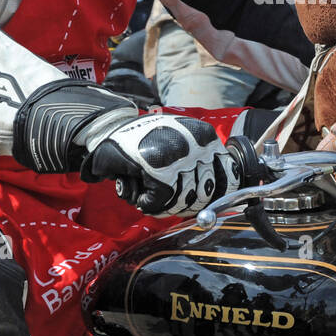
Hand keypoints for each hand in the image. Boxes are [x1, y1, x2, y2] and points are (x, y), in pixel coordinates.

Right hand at [89, 113, 239, 216]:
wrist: (107, 131)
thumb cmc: (143, 142)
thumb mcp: (181, 144)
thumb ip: (204, 165)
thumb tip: (229, 197)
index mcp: (205, 136)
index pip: (228, 178)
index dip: (212, 197)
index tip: (197, 202)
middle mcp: (196, 143)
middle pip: (203, 195)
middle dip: (181, 204)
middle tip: (161, 198)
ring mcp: (178, 156)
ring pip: (182, 201)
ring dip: (161, 204)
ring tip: (146, 189)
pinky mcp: (157, 168)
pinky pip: (158, 203)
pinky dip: (145, 203)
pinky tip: (135, 188)